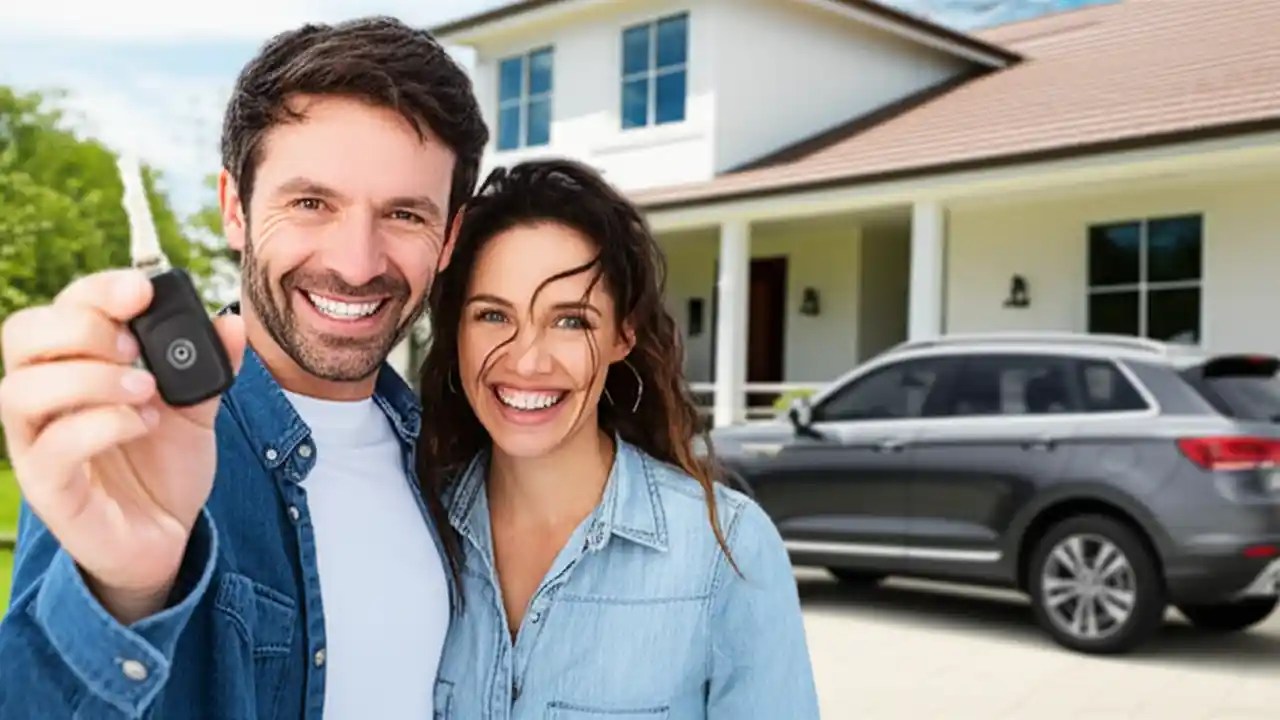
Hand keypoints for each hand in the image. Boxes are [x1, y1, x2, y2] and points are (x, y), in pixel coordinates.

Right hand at [0, 269, 244, 623]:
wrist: (167, 538)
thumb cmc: (164, 466)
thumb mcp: (198, 409)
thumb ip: (211, 366)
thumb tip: (231, 322)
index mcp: (74, 366)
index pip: (60, 309)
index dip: (96, 289)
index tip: (143, 290)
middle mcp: (44, 400)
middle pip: (21, 336)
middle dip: (82, 326)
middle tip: (135, 346)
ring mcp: (38, 445)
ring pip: (20, 391)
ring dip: (88, 377)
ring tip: (145, 388)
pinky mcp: (50, 489)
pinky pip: (51, 450)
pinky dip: (100, 426)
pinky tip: (142, 425)